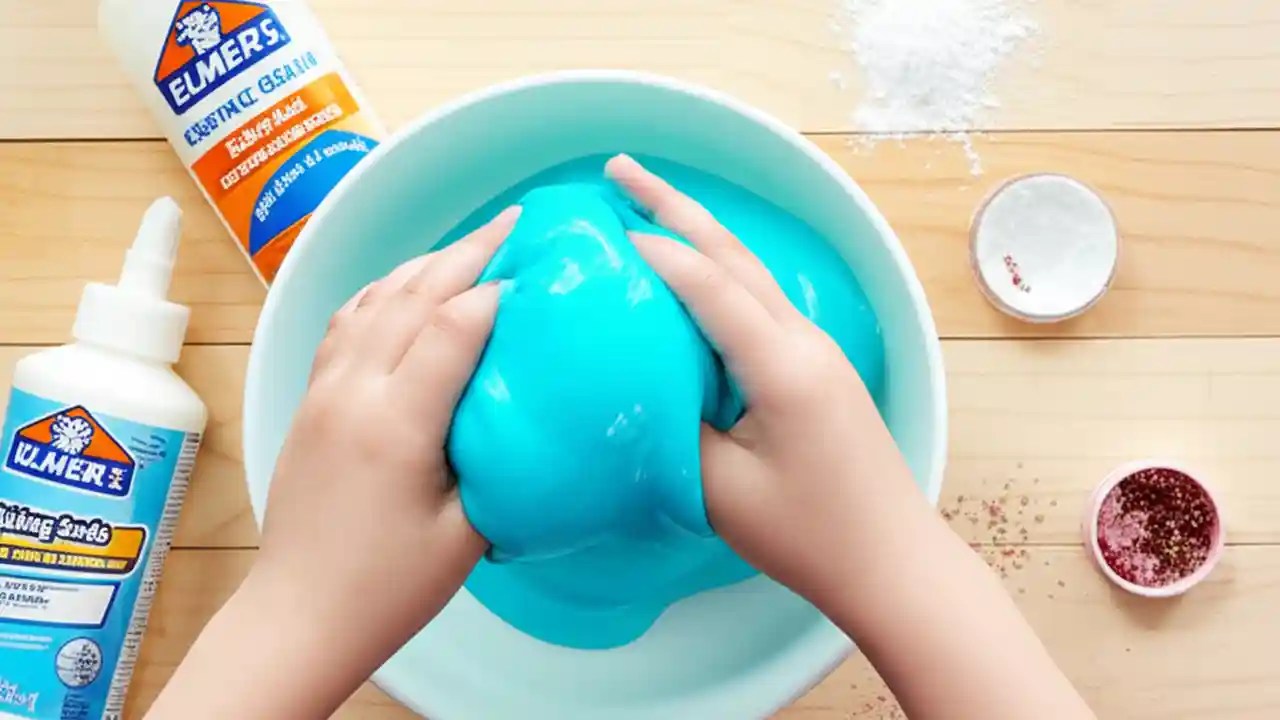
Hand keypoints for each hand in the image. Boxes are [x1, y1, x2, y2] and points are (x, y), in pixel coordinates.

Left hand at [257, 205, 520, 650]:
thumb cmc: (389, 588)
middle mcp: (353, 392)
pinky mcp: (310, 399)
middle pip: (413, 295)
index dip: (498, 290)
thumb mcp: (467, 533)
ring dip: (425, 263)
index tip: (539, 267)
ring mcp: (324, 391)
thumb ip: (496, 458)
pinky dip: (383, 289)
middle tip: (516, 222)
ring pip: (375, 298)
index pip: (452, 327)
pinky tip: (406, 284)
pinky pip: (346, 321)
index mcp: (396, 425)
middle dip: (469, 252)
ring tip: (471, 244)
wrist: (300, 615)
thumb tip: (527, 405)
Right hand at [608, 156, 1092, 719]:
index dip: (651, 251)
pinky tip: (691, 274)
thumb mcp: (720, 490)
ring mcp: (817, 351)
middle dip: (674, 207)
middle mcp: (805, 342)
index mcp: (782, 366)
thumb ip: (672, 426)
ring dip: (698, 234)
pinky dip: (719, 274)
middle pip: (733, 255)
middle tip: (619, 169)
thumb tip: (636, 381)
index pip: (708, 286)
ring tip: (647, 203)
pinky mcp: (818, 369)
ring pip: (750, 272)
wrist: (892, 563)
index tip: (599, 227)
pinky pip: (761, 303)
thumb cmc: (809, 536)